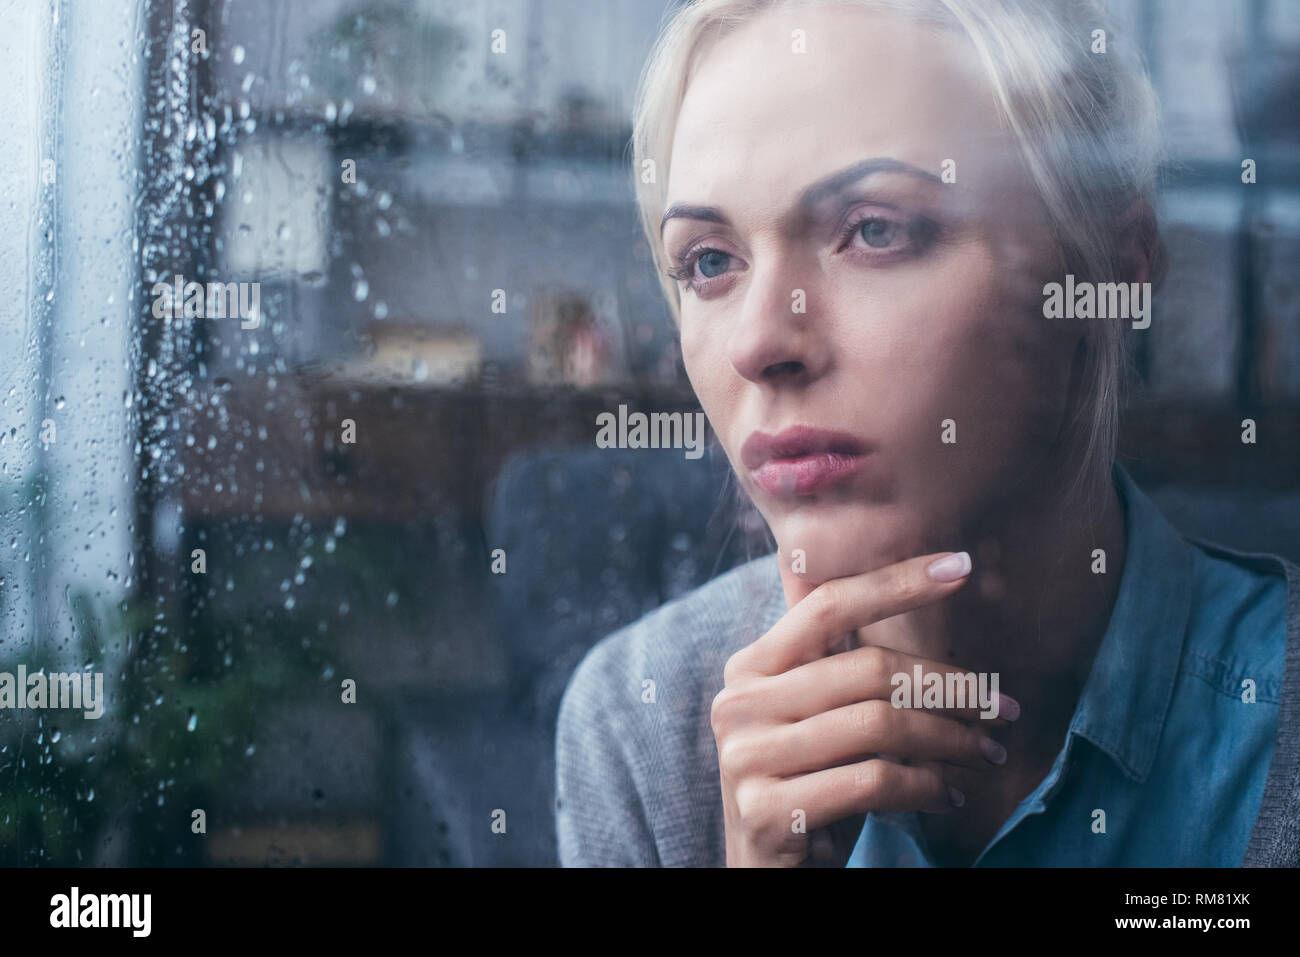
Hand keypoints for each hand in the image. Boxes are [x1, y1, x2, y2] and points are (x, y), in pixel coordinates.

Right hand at [712, 551, 1015, 866]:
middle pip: (868, 669)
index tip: (962, 566)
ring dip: (951, 740)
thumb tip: (912, 580)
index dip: (896, 583)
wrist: (766, 874)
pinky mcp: (768, 810)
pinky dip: (926, 786)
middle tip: (1003, 708)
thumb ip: (837, 659)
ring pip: (878, 726)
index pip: (828, 606)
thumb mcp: (814, 716)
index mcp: (750, 667)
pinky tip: (949, 796)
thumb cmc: (808, 783)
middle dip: (950, 687)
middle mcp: (738, 703)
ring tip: (988, 754)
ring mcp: (747, 757)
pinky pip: (873, 781)